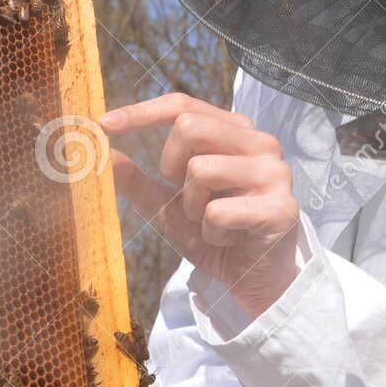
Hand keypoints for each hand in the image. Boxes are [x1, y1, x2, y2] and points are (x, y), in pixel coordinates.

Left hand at [100, 93, 299, 317]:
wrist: (255, 281)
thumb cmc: (215, 234)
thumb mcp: (168, 207)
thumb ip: (139, 182)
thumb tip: (105, 157)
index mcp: (235, 132)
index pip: (183, 105)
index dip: (142, 112)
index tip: (105, 124)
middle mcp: (260, 143)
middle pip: (189, 127)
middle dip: (171, 167)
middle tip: (187, 199)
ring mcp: (275, 172)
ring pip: (201, 170)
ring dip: (192, 207)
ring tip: (212, 223)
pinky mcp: (280, 207)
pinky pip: (217, 212)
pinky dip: (210, 233)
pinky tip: (229, 239)